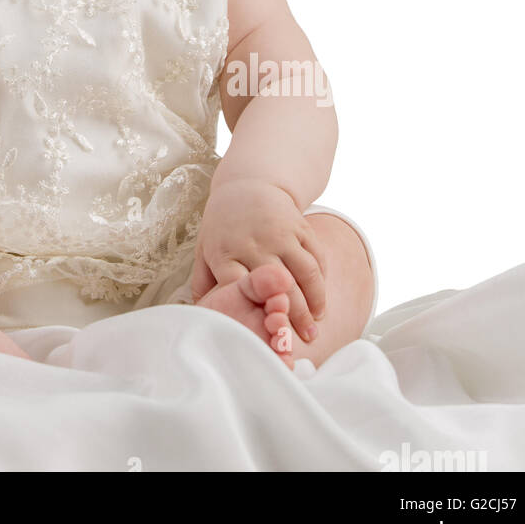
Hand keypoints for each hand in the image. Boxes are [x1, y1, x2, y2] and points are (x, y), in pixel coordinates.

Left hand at [190, 179, 327, 340]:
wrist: (247, 183)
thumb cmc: (223, 226)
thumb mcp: (204, 249)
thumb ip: (202, 283)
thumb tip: (203, 316)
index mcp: (225, 252)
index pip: (239, 288)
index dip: (253, 313)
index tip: (264, 334)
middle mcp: (253, 243)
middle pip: (278, 286)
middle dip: (293, 316)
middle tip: (304, 340)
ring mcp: (280, 233)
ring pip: (304, 274)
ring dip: (315, 303)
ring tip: (315, 324)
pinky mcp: (300, 227)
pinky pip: (317, 258)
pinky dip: (322, 282)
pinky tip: (320, 301)